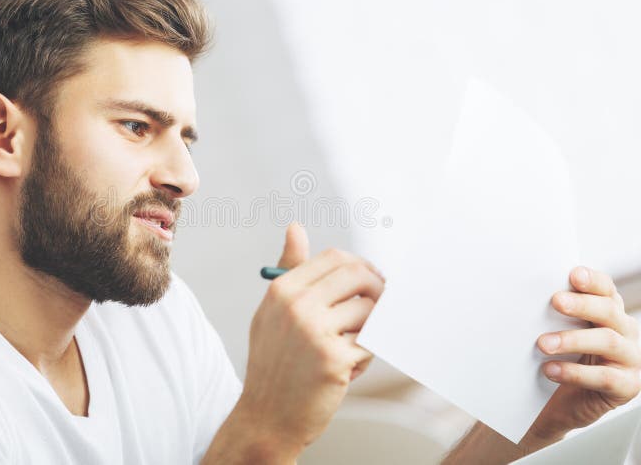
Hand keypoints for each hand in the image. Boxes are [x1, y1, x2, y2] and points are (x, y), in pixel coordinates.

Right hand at [235, 222, 383, 458]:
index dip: (360, 268)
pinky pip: (370, 344)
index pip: (336, 258)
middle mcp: (296, 305)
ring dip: (368, 331)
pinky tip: (344, 372)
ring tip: (349, 350)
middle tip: (377, 309)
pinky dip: (364, 359)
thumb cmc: (274, 362)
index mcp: (282, 289)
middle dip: (377, 289)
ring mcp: (315, 331)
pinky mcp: (334, 359)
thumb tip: (296, 227)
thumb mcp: (273, 312)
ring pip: (369, 312)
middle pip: (359, 275)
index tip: (368, 284)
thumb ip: (290, 270)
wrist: (266, 417)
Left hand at [527, 266, 640, 444]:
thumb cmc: (563, 358)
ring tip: (543, 343)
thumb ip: (555, 312)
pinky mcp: (627, 386)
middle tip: (556, 301)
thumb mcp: (560, 330)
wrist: (566, 401)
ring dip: (573, 339)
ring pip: (608, 341)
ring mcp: (631, 359)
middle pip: (609, 311)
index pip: (606, 289)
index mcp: (610, 312)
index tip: (573, 274)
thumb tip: (525, 295)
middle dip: (582, 305)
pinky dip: (575, 372)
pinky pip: (604, 377)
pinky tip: (550, 370)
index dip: (593, 280)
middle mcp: (625, 331)